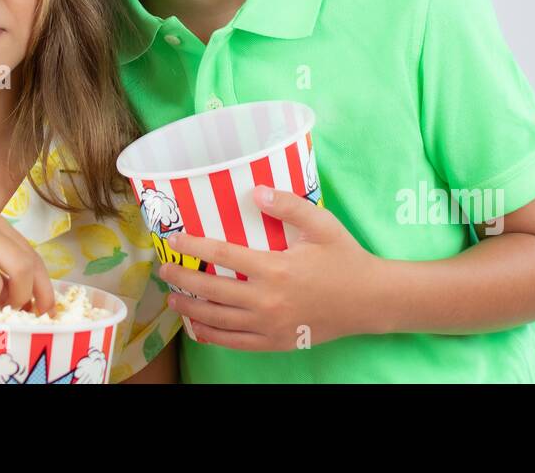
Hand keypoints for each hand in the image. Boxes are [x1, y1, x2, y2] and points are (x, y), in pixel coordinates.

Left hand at [157, 186, 394, 350]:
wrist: (371, 301)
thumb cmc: (345, 258)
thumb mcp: (321, 224)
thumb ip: (288, 205)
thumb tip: (254, 191)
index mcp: (276, 269)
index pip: (222, 257)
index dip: (194, 248)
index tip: (174, 240)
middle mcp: (268, 300)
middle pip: (212, 292)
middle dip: (182, 279)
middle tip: (163, 270)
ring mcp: (270, 326)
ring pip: (219, 321)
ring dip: (191, 310)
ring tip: (173, 299)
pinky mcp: (276, 342)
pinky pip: (236, 343)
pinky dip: (213, 336)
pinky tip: (198, 328)